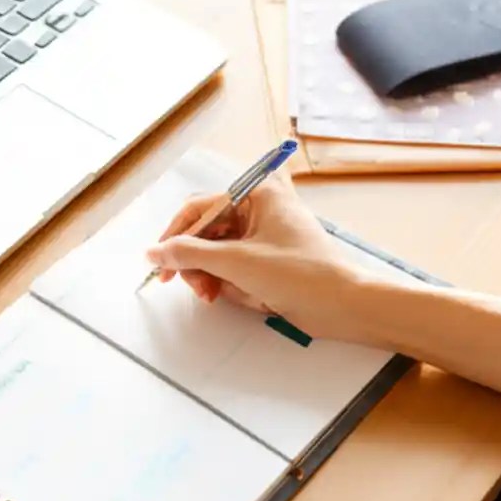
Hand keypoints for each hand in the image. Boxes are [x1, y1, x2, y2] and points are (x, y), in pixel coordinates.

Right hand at [145, 175, 373, 342]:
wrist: (345, 306)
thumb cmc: (301, 274)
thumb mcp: (237, 262)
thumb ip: (189, 254)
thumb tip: (155, 252)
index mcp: (257, 194)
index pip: (199, 209)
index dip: (175, 237)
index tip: (160, 264)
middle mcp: (260, 209)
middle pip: (207, 234)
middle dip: (200, 264)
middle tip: (197, 288)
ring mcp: (265, 236)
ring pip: (219, 255)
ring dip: (218, 279)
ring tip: (228, 295)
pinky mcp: (269, 261)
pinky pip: (236, 270)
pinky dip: (237, 286)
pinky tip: (253, 298)